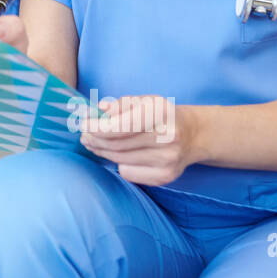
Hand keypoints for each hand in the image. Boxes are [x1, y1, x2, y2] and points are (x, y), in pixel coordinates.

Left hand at [79, 96, 203, 186]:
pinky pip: (129, 173)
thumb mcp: (145, 100)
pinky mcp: (166, 177)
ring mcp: (168, 160)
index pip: (121, 126)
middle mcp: (167, 138)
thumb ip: (121, 104)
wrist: (193, 135)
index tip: (83, 125)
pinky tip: (118, 155)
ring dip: (102, 151)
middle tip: (84, 135)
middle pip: (117, 144)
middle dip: (95, 140)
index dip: (97, 128)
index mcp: (161, 113)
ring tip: (94, 143)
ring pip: (120, 159)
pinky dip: (119, 164)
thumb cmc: (161, 114)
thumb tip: (100, 110)